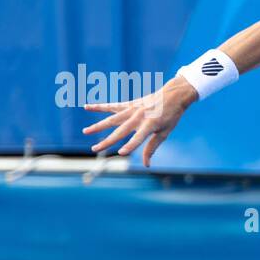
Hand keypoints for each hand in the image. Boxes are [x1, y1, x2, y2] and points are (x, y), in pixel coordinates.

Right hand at [82, 76, 197, 166]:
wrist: (174, 95)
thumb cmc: (171, 116)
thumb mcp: (165, 133)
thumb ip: (152, 147)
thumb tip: (146, 164)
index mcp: (151, 124)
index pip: (139, 138)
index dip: (131, 146)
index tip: (121, 153)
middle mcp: (140, 116)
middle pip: (120, 131)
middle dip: (107, 141)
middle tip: (94, 149)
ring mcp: (133, 109)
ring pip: (112, 119)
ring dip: (98, 126)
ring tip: (85, 131)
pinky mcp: (130, 104)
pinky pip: (112, 106)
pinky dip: (100, 107)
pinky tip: (86, 106)